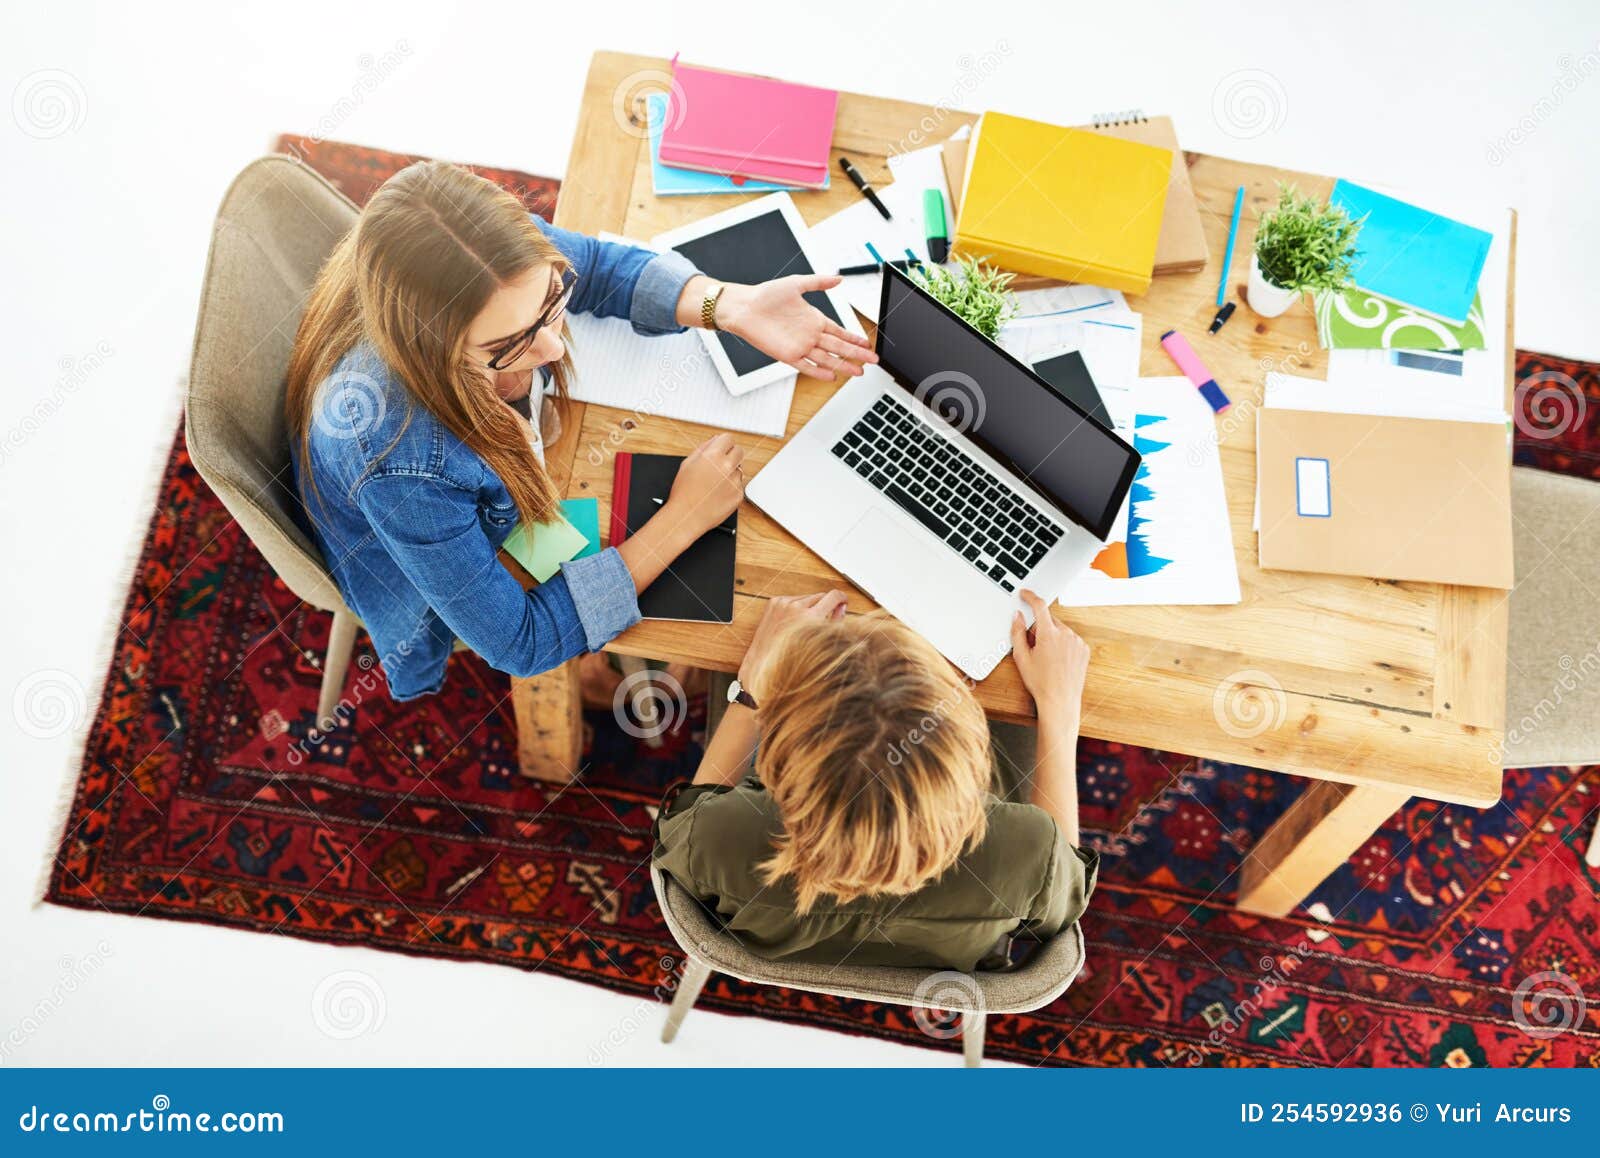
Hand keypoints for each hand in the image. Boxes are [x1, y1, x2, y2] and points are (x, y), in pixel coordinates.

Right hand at [656, 434, 744, 547]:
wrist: (687, 516)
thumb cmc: (684, 492)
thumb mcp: (687, 464)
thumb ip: (703, 448)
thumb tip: (714, 441)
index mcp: (713, 456)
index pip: (728, 438)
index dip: (724, 444)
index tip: (722, 448)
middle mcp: (727, 467)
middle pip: (739, 451)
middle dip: (731, 455)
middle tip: (722, 464)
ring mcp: (734, 481)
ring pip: (739, 469)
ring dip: (731, 473)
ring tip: (715, 484)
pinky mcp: (738, 495)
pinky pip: (739, 486)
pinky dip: (731, 488)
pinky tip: (718, 494)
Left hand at [717, 277, 878, 381]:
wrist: (744, 307)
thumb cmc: (766, 294)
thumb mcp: (796, 283)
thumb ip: (819, 282)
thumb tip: (839, 279)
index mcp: (813, 319)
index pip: (839, 331)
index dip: (854, 338)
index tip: (867, 343)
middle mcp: (809, 334)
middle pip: (839, 347)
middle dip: (857, 354)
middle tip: (873, 360)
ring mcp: (800, 345)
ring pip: (828, 358)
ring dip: (844, 365)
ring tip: (858, 371)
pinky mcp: (788, 355)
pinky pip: (807, 365)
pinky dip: (820, 371)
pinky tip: (832, 375)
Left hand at [738, 590, 848, 690]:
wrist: (763, 660)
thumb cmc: (790, 657)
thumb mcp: (819, 641)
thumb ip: (834, 622)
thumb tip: (841, 608)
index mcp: (810, 618)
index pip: (834, 596)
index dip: (842, 598)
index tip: (842, 601)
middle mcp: (796, 608)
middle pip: (821, 595)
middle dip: (825, 605)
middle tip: (823, 618)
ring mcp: (784, 603)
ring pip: (807, 597)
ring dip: (810, 606)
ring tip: (803, 624)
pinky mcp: (775, 601)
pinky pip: (793, 598)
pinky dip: (795, 607)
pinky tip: (792, 620)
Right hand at [1010, 589, 1089, 722]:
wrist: (1060, 701)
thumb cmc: (1040, 683)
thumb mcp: (1021, 657)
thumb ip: (1017, 632)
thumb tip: (1017, 616)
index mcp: (1049, 634)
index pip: (1039, 606)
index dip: (1030, 597)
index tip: (1025, 594)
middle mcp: (1066, 634)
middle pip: (1049, 620)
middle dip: (1039, 627)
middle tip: (1033, 645)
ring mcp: (1077, 642)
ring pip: (1060, 629)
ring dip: (1052, 636)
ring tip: (1046, 657)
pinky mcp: (1084, 649)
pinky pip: (1070, 639)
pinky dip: (1063, 643)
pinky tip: (1057, 660)